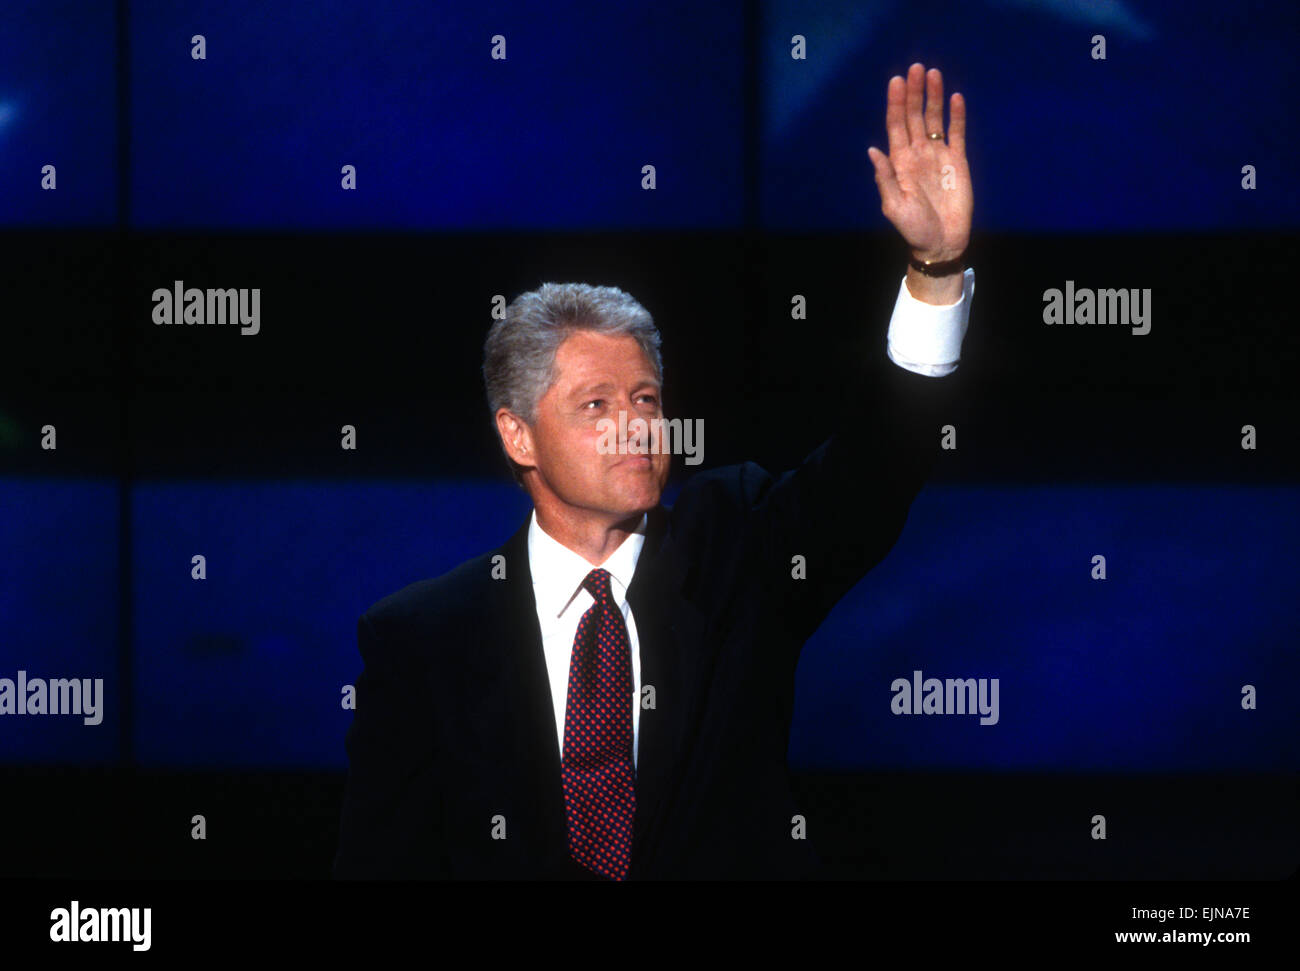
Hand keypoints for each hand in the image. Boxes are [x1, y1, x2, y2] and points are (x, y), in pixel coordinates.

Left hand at [867, 63, 972, 263]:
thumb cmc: (914, 228)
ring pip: (934, 119)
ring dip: (933, 97)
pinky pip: (956, 133)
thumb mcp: (895, 206)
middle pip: (914, 116)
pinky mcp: (957, 161)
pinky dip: (956, 116)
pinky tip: (955, 97)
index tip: (897, 81)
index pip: (896, 126)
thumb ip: (886, 179)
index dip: (895, 103)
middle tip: (916, 68)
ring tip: (933, 73)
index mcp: (900, 162)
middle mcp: (917, 153)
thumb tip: (873, 151)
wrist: (941, 242)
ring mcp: (937, 155)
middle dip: (914, 93)